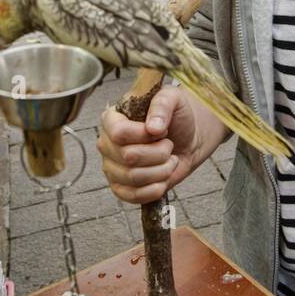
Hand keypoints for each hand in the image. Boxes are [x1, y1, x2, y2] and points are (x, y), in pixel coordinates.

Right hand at [98, 87, 202, 204]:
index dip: (143, 135)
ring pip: (134, 177)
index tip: (160, 130)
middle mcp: (107, 143)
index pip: (119, 132)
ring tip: (169, 160)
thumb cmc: (176, 117)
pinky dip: (155, 189)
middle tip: (168, 145)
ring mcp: (112, 167)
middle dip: (159, 153)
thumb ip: (162, 105)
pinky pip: (133, 196)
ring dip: (161, 170)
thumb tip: (153, 128)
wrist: (187, 139)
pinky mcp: (121, 187)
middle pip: (128, 156)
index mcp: (112, 118)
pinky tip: (163, 178)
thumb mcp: (173, 99)